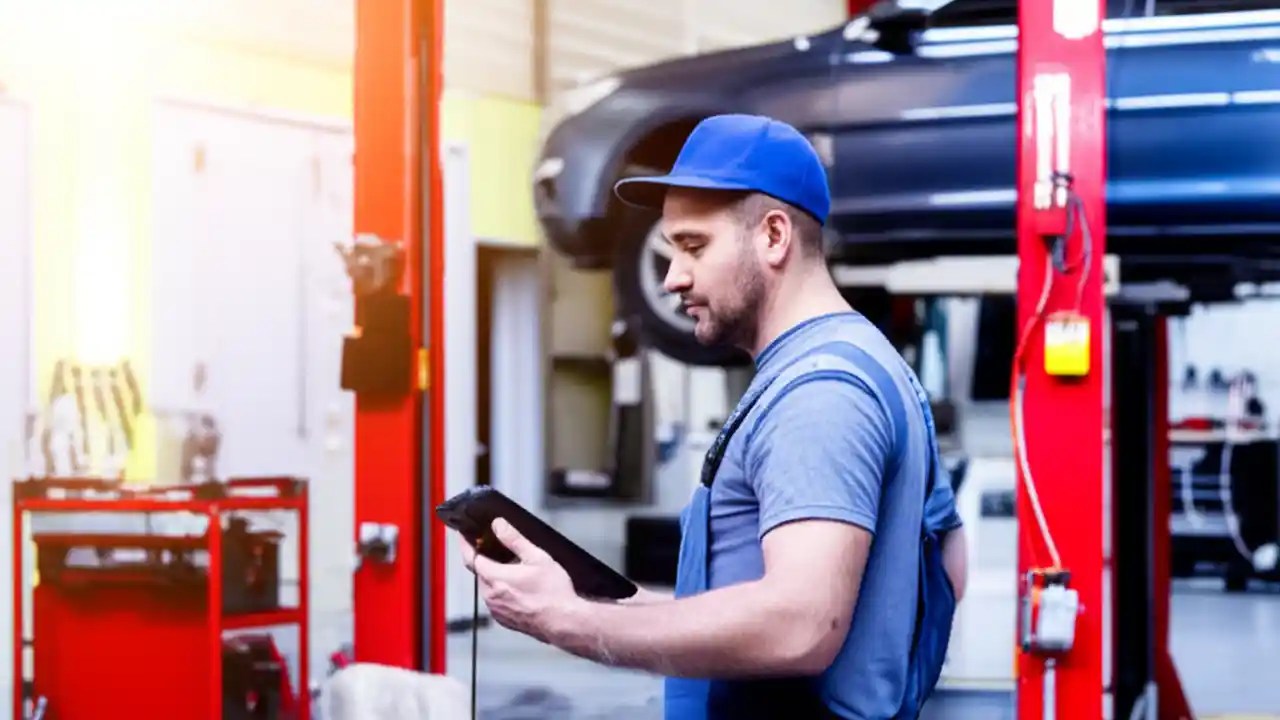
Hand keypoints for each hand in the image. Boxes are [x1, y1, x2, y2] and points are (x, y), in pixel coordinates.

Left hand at [459, 518, 582, 642]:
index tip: (464, 536)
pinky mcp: (504, 620)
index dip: (466, 545)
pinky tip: (521, 590)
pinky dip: (502, 592)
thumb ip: (514, 539)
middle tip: (502, 552)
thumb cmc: (553, 593)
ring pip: (488, 587)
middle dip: (487, 560)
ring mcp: (496, 610)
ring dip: (496, 577)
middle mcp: (491, 596)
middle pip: (480, 572)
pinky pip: (496, 601)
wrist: (563, 622)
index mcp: (495, 578)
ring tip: (518, 573)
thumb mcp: (536, 557)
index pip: (471, 558)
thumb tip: (499, 525)